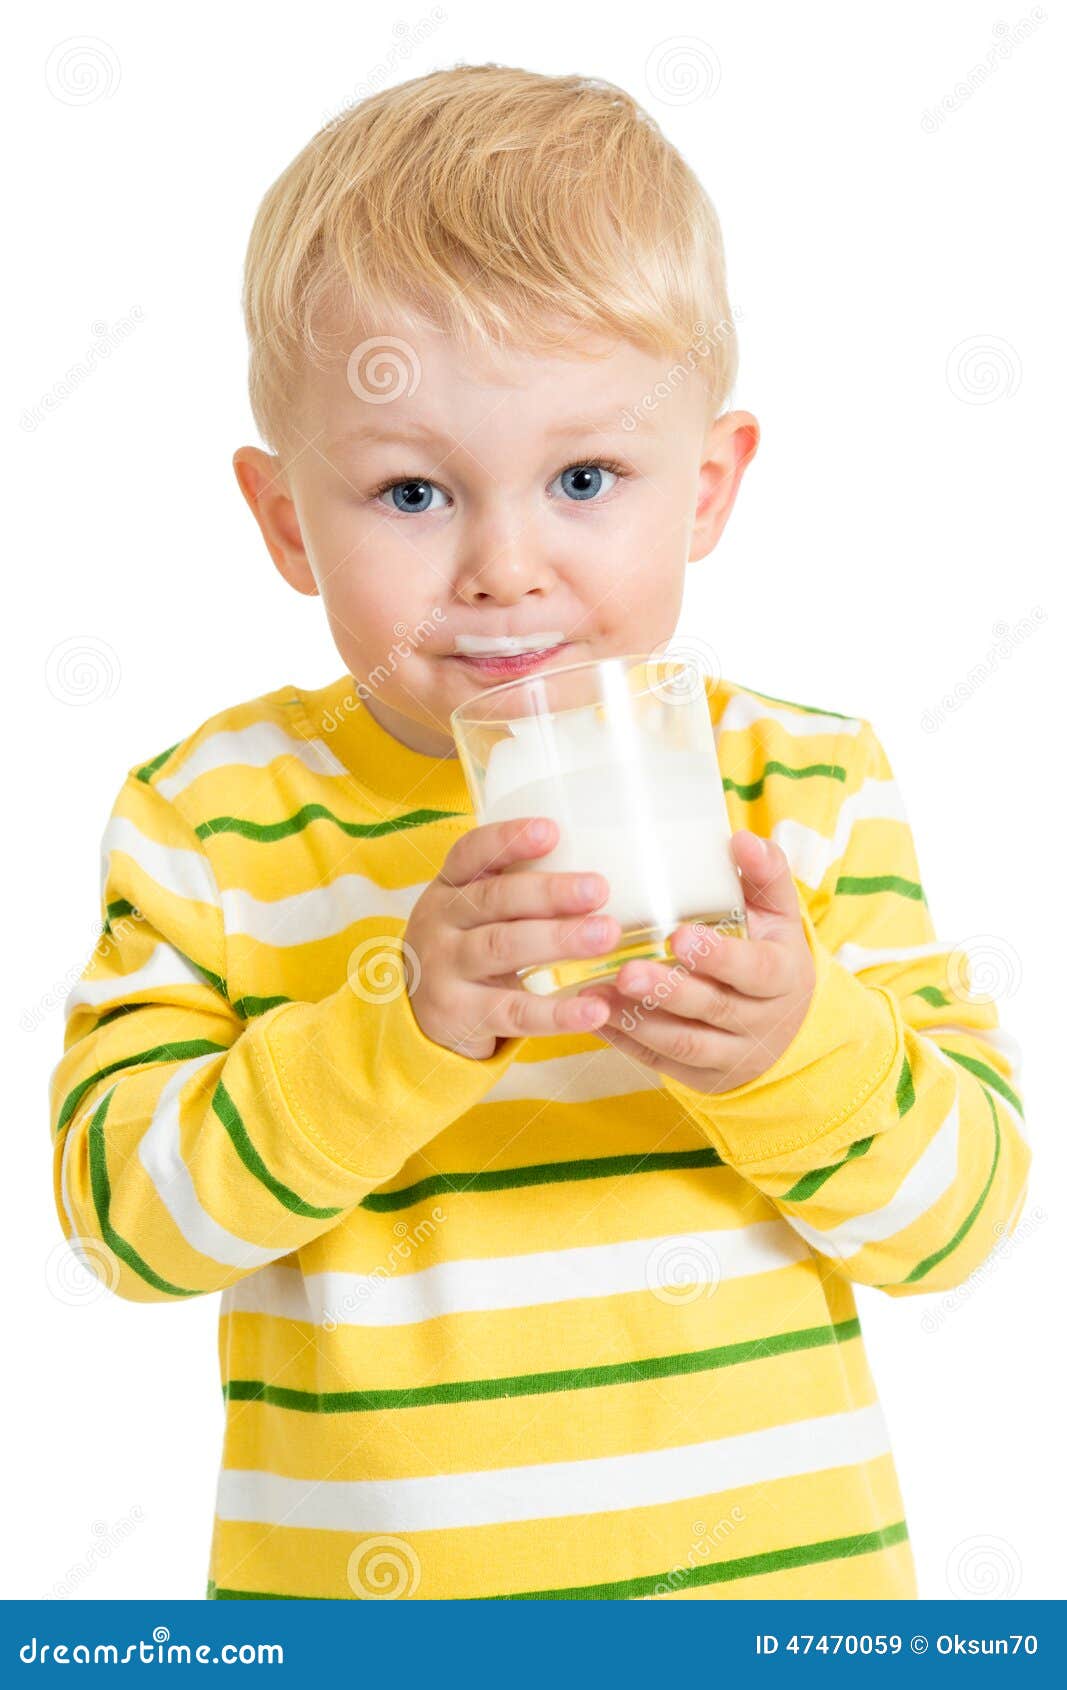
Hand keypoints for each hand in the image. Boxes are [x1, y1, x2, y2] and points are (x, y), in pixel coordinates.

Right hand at [405, 816, 618, 1058]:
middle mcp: (438, 923)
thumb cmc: (465, 951)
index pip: (471, 853)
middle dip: (550, 892)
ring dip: (558, 939)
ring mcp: (444, 969)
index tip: (552, 830)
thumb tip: (595, 872)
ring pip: (503, 947)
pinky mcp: (459, 1014)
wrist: (418, 1017)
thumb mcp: (473, 915)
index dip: (508, 839)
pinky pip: (513, 1011)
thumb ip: (513, 892)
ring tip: (606, 935)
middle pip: (495, 899)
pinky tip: (593, 1010)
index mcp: (447, 888)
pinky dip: (556, 1013)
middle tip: (598, 889)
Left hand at [575, 830, 815, 1093]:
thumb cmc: (770, 954)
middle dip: (668, 991)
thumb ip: (765, 875)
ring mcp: (730, 1055)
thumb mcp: (779, 917)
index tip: (680, 936)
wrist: (787, 1031)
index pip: (755, 971)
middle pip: (712, 1008)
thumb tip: (741, 838)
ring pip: (683, 1043)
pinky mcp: (700, 1078)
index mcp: (782, 976)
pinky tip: (592, 1015)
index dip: (719, 957)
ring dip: (638, 1020)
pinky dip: (624, 1041)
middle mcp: (759, 1021)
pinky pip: (660, 1063)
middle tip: (626, 970)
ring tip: (597, 992)